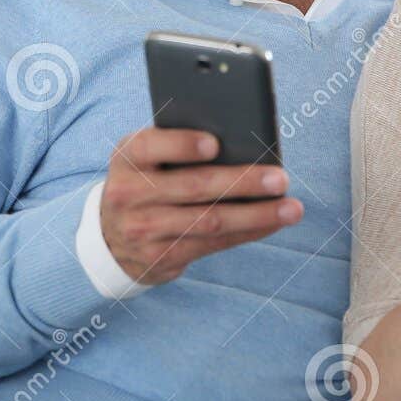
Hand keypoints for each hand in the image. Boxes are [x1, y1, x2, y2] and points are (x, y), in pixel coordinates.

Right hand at [99, 128, 301, 284]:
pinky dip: (247, 232)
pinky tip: (272, 223)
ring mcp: (145, 229)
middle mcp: (130, 194)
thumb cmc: (144, 181)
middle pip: (194, 186)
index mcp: (128, 157)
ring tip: (291, 208)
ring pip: (209, 221)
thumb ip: (177, 146)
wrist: (109, 235)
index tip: (215, 144)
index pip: (151, 146)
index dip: (182, 145)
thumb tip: (242, 144)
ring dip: (256, 215)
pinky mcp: (162, 256)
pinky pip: (213, 243)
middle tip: (280, 179)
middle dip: (242, 182)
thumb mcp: (146, 158)